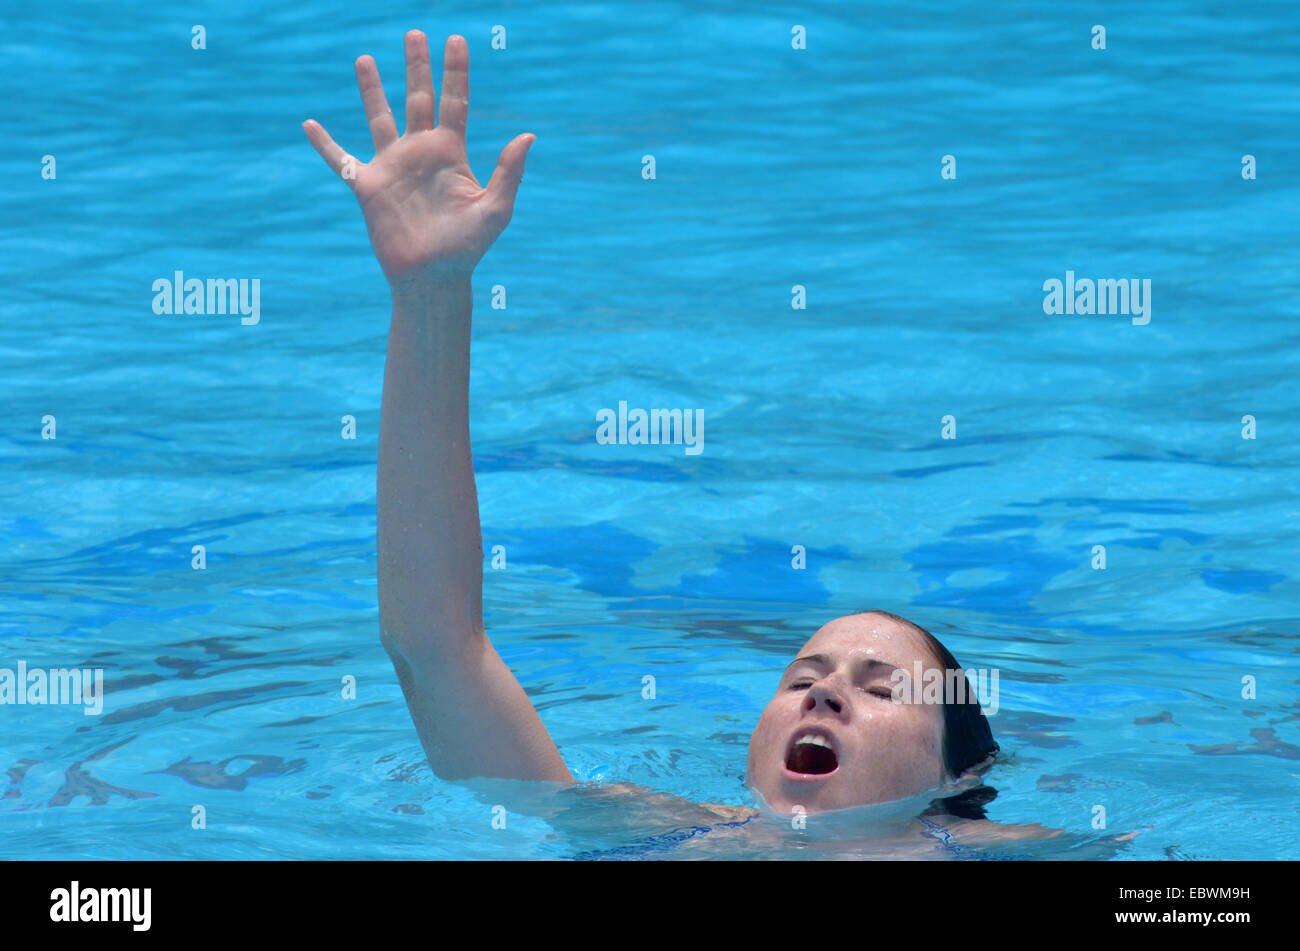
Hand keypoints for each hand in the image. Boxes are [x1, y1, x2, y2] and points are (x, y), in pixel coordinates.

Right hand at [303, 31, 533, 288]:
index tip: (456, 40)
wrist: (434, 278)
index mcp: (451, 153)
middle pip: (418, 99)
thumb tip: (529, 136)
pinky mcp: (368, 187)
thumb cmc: (468, 249)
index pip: (454, 101)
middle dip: (417, 67)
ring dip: (372, 90)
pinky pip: (340, 160)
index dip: (456, 71)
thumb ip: (509, 172)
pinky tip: (309, 125)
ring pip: (380, 118)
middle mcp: (421, 153)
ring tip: (364, 59)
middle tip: (415, 34)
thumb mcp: (496, 209)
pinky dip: (324, 144)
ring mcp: (392, 167)